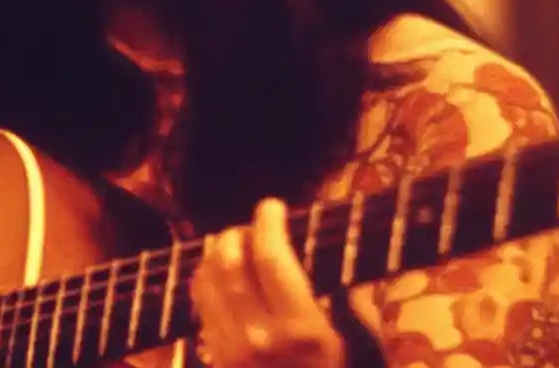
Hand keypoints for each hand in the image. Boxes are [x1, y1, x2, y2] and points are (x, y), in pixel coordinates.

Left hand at [190, 198, 343, 367]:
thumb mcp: (358, 337)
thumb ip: (341, 293)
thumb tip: (319, 248)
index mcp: (302, 329)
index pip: (270, 256)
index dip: (267, 221)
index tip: (273, 206)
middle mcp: (260, 337)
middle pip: (230, 262)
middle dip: (238, 233)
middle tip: (252, 226)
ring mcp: (232, 352)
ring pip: (207, 281)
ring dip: (217, 252)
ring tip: (234, 244)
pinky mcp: (216, 360)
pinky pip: (200, 306)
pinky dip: (206, 280)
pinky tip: (221, 274)